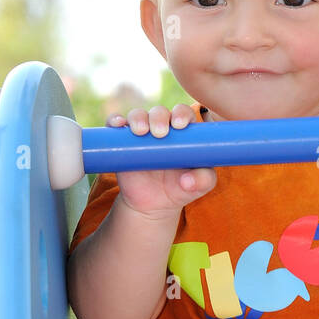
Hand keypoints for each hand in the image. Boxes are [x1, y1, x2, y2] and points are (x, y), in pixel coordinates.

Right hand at [106, 103, 216, 218]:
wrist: (152, 206)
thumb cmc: (180, 190)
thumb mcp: (199, 187)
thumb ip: (203, 181)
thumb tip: (187, 181)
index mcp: (183, 133)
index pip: (184, 114)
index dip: (182, 114)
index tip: (179, 125)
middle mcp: (162, 128)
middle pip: (160, 112)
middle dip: (159, 117)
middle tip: (160, 133)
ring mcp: (141, 133)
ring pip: (137, 115)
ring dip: (138, 118)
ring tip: (141, 131)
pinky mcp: (123, 142)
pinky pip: (115, 125)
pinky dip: (114, 121)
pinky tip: (117, 125)